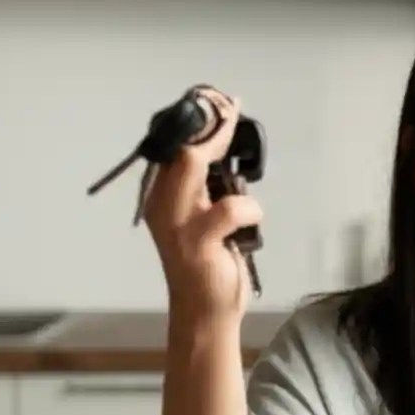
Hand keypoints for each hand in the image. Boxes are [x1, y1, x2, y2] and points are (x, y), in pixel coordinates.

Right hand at [141, 88, 262, 325]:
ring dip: (223, 157)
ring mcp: (176, 223)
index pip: (175, 146)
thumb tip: (225, 151)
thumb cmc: (209, 264)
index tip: (224, 102)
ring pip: (193, 166)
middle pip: (182, 146)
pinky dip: (250, 210)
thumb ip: (207, 188)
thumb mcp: (205, 218)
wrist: (204, 313)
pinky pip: (229, 209)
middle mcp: (162, 204)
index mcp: (162, 196)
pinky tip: (252, 225)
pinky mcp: (197, 243)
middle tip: (233, 107)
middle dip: (211, 123)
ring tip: (242, 173)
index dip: (200, 120)